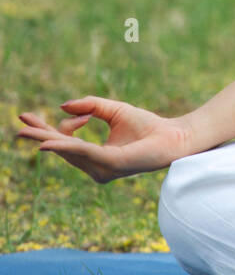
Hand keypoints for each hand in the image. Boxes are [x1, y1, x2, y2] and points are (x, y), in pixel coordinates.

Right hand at [16, 96, 193, 183]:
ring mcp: (102, 169)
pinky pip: (84, 152)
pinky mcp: (111, 164)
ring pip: (69, 151)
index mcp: (94, 157)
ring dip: (48, 139)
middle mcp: (95, 167)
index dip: (58, 127)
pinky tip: (49, 143)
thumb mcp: (113, 110)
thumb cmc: (147, 126)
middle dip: (40, 135)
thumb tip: (63, 105)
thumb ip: (90, 106)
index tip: (73, 112)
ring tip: (27, 131)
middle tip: (20, 124)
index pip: (66, 143)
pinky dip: (66, 146)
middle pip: (61, 150)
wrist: (173, 136)